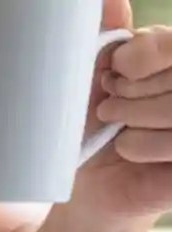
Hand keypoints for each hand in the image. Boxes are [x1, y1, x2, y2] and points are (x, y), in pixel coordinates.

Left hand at [75, 0, 171, 221]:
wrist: (89, 177)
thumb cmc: (95, 119)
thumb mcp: (95, 71)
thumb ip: (110, 33)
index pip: (169, 44)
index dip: (138, 57)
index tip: (114, 72)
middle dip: (130, 91)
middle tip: (110, 105)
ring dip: (130, 120)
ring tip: (117, 126)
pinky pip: (171, 146)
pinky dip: (136, 147)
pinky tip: (127, 148)